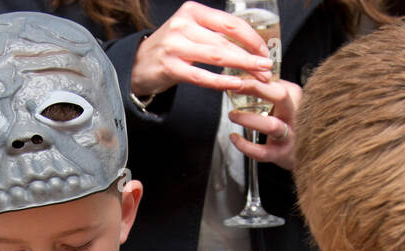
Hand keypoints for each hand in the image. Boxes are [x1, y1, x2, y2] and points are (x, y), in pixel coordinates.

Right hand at [131, 1, 273, 97]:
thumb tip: (249, 43)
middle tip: (267, 67)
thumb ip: (214, 33)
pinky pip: (202, 76)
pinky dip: (221, 81)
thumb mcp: (190, 30)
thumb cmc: (170, 48)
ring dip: (242, 67)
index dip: (252, 38)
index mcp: (193, 12)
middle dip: (251, 56)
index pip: (230, 22)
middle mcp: (184, 25)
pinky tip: (236, 84)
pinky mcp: (170, 67)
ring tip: (259, 76)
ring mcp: (176, 46)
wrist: (137, 63)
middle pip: (226, 40)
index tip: (265, 51)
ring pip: (217, 56)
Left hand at [229, 79, 302, 169]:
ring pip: (271, 125)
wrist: (304, 150)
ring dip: (248, 119)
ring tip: (232, 115)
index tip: (239, 76)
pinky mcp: (281, 154)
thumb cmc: (289, 122)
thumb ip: (270, 87)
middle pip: (281, 96)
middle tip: (236, 87)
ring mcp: (290, 135)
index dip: (257, 78)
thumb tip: (246, 74)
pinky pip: (262, 152)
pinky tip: (234, 137)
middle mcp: (295, 114)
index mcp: (295, 97)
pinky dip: (245, 146)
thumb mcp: (285, 100)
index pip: (277, 81)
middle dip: (256, 89)